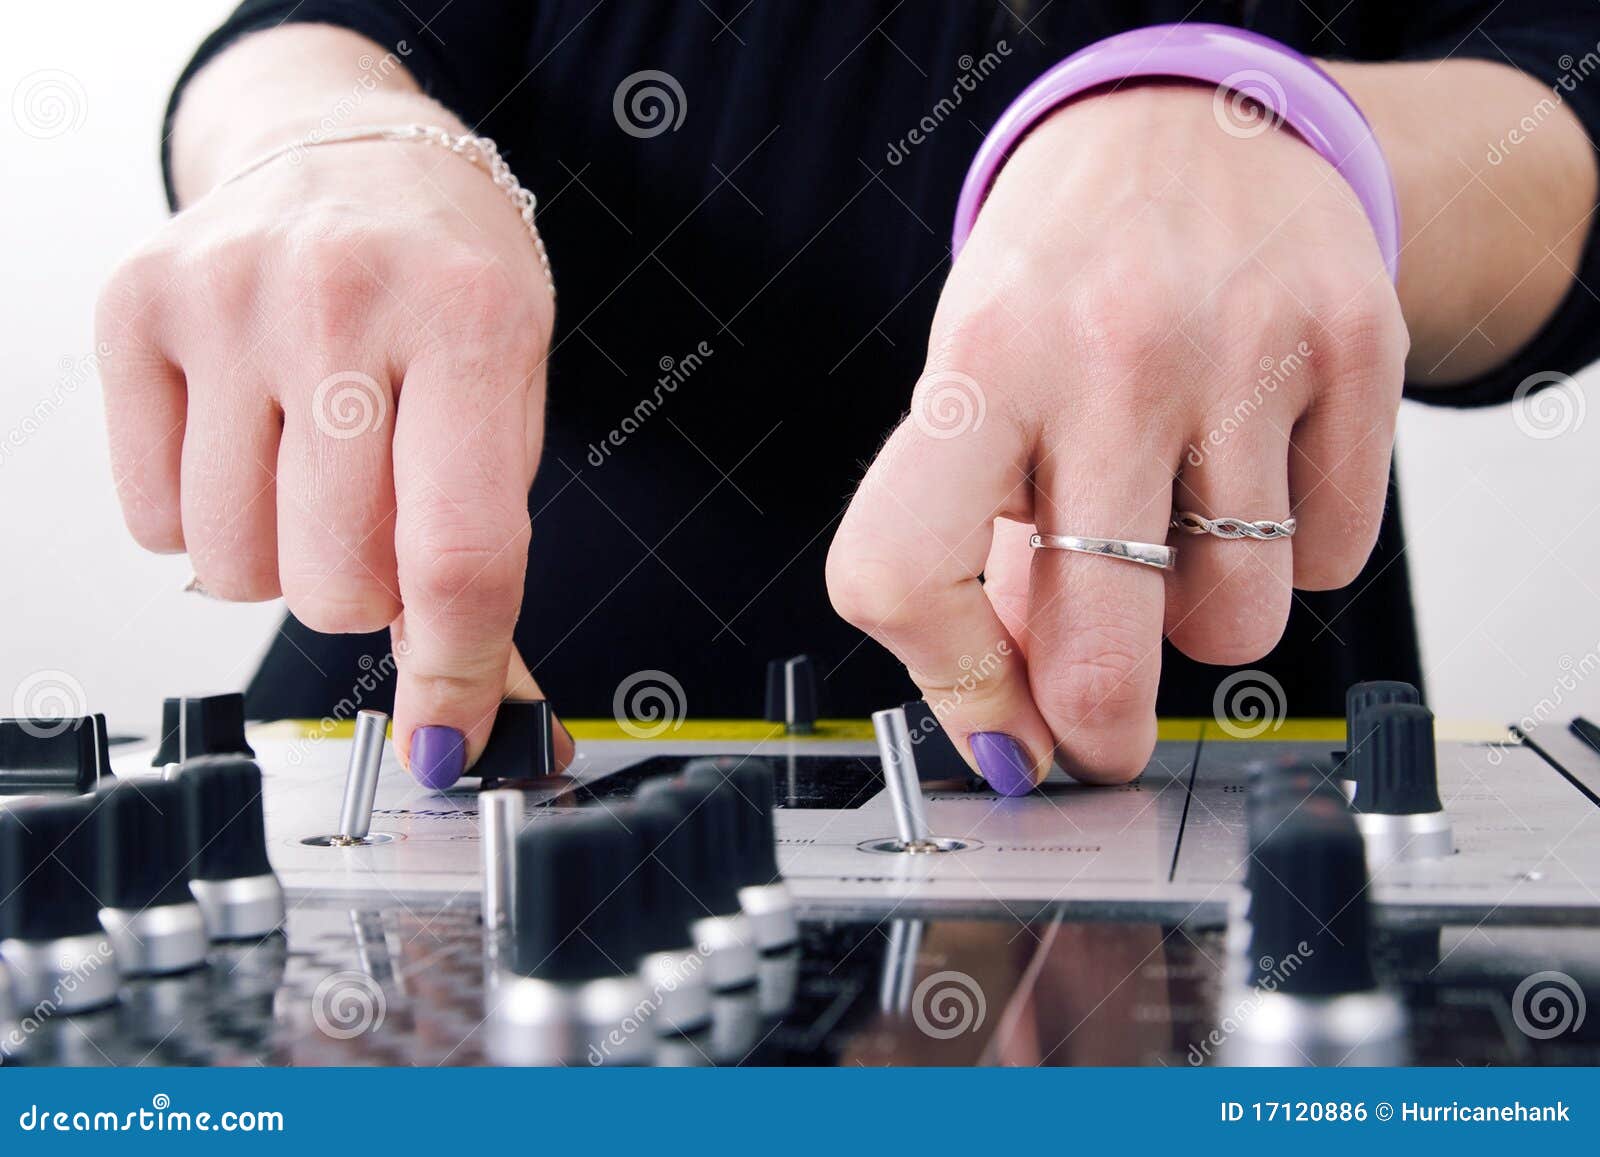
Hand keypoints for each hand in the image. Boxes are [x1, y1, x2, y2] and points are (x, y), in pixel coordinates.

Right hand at [96, 138, 556, 785]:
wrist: (354, 155)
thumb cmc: (448, 286)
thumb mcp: (512, 401)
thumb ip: (490, 555)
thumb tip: (468, 715)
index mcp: (471, 323)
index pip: (458, 553)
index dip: (453, 674)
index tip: (445, 733)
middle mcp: (342, 299)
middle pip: (332, 577)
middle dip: (366, 596)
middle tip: (382, 530)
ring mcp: (226, 297)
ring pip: (229, 564)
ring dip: (281, 562)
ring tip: (315, 479)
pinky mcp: (135, 307)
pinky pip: (150, 517)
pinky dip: (202, 522)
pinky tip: (248, 449)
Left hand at [828, 84, 1407, 790]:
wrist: (1190, 128)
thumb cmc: (1061, 280)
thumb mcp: (975, 387)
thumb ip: (981, 544)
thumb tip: (1020, 711)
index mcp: (978, 363)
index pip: (905, 574)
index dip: (951, 691)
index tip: (999, 736)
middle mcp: (1109, 353)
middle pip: (1098, 644)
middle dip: (1099, 729)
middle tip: (1102, 730)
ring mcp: (1244, 350)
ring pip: (1233, 627)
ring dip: (1200, 619)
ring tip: (1176, 525)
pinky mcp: (1356, 350)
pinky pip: (1327, 561)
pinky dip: (1286, 554)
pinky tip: (1250, 472)